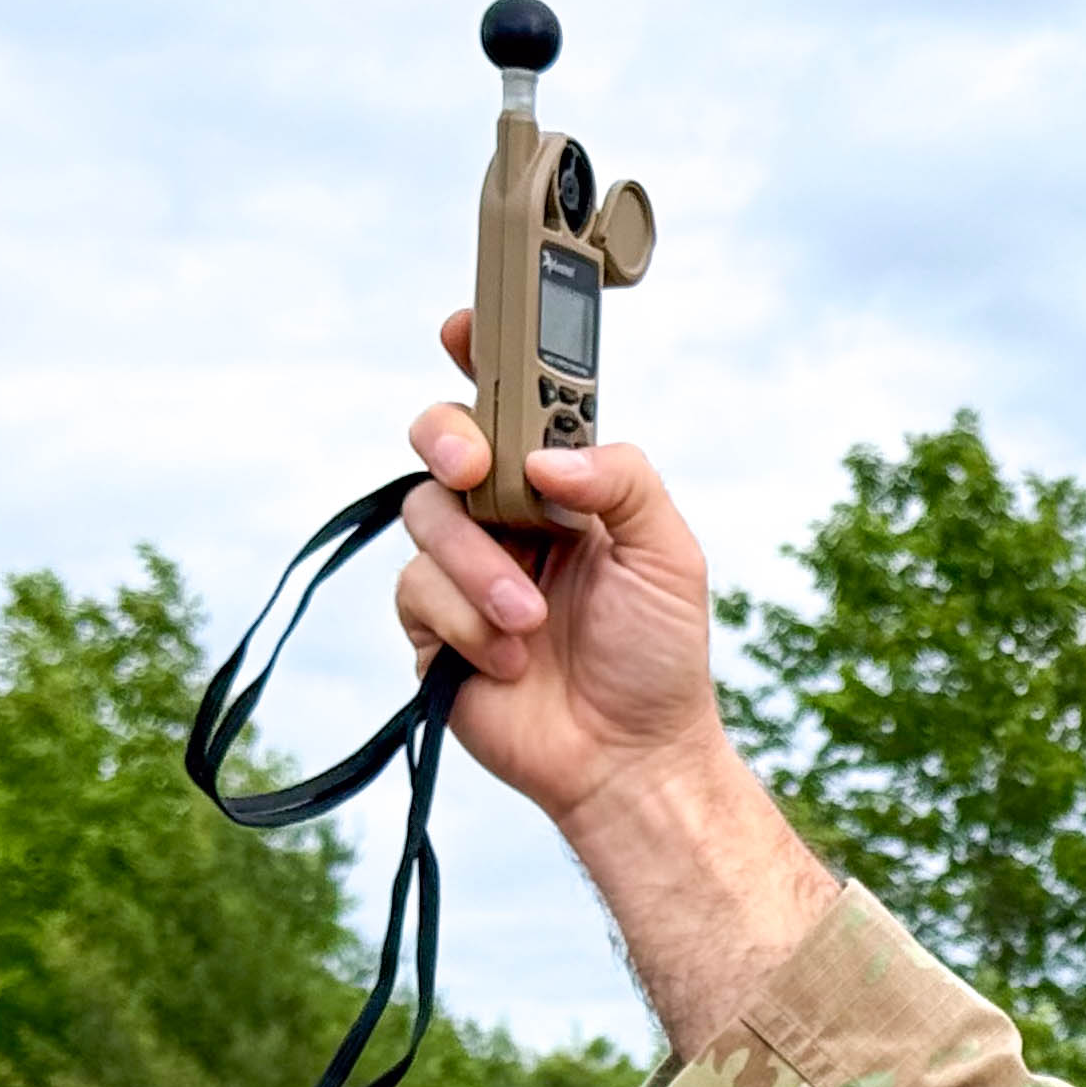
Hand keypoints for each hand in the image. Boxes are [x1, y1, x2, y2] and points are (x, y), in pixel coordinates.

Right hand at [393, 313, 834, 1047]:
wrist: (632, 757)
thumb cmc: (660, 656)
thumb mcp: (670, 554)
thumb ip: (623, 480)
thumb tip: (543, 456)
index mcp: (560, 487)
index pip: (511, 405)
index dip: (480, 357)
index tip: (465, 329)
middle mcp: (505, 516)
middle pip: (442, 439)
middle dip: (448, 439)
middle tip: (476, 469)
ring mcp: (464, 568)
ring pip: (427, 515)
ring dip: (480, 570)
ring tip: (532, 622)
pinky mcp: (432, 625)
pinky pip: (415, 591)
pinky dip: (468, 624)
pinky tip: (514, 661)